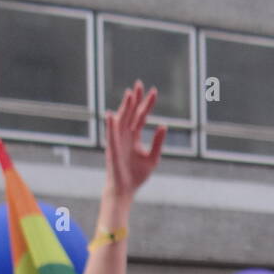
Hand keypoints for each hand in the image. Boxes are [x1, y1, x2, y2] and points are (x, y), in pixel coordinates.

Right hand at [104, 81, 165, 200]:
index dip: (147, 104)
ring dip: (125, 107)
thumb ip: (158, 142)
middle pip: (131, 113)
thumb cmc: (137, 175)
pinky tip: (111, 114)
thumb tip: (164, 125)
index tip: (154, 91)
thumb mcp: (153, 158)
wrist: (126, 189)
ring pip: (121, 120)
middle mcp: (125, 135)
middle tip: (139, 84)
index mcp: (134, 136)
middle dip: (135, 99)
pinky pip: (110, 136)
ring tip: (130, 94)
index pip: (142, 116)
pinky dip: (110, 125)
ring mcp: (118, 141)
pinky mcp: (112, 150)